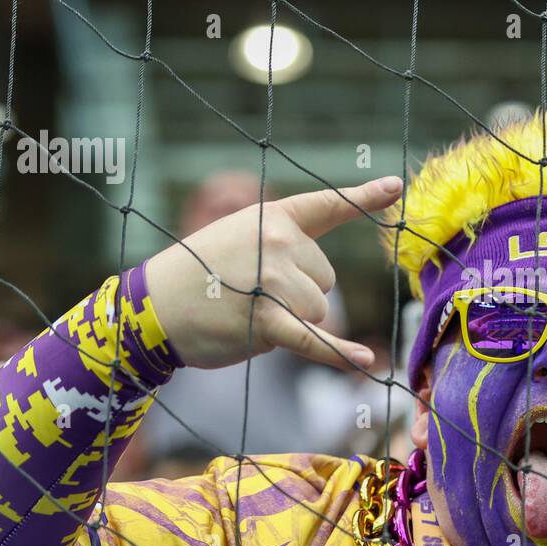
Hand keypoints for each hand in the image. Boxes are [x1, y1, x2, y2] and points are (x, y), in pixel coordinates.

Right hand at [145, 176, 402, 369]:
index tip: (394, 186)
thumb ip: (281, 247)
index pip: (327, 205)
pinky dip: (340, 354)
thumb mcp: (237, 239)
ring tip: (248, 312)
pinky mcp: (268, 321)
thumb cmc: (198, 275)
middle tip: (250, 293)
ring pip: (320, 312)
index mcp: (274, 218)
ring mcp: (275, 281)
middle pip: (326, 281)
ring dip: (292, 322)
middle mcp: (279, 243)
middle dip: (298, 294)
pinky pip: (314, 339)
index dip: (364, 197)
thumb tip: (320, 285)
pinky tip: (365, 359)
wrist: (151, 307)